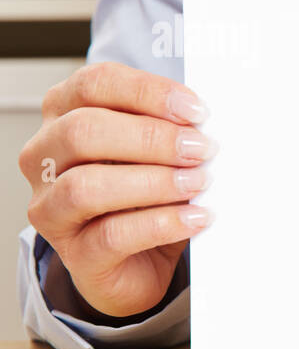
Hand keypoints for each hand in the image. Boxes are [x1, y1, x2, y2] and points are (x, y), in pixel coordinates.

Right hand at [19, 62, 216, 319]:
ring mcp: (51, 208)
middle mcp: (44, 159)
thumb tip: (205, 122)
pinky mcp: (75, 253)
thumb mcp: (155, 154)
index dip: (147, 92)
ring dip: (155, 181)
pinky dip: (162, 223)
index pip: (93, 84)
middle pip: (83, 130)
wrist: (138, 263)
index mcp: (62, 116)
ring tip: (199, 182)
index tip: (196, 110)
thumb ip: (169, 130)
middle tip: (201, 149)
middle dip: (152, 138)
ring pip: (87, 186)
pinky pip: (112, 235)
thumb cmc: (145, 197)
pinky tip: (195, 218)